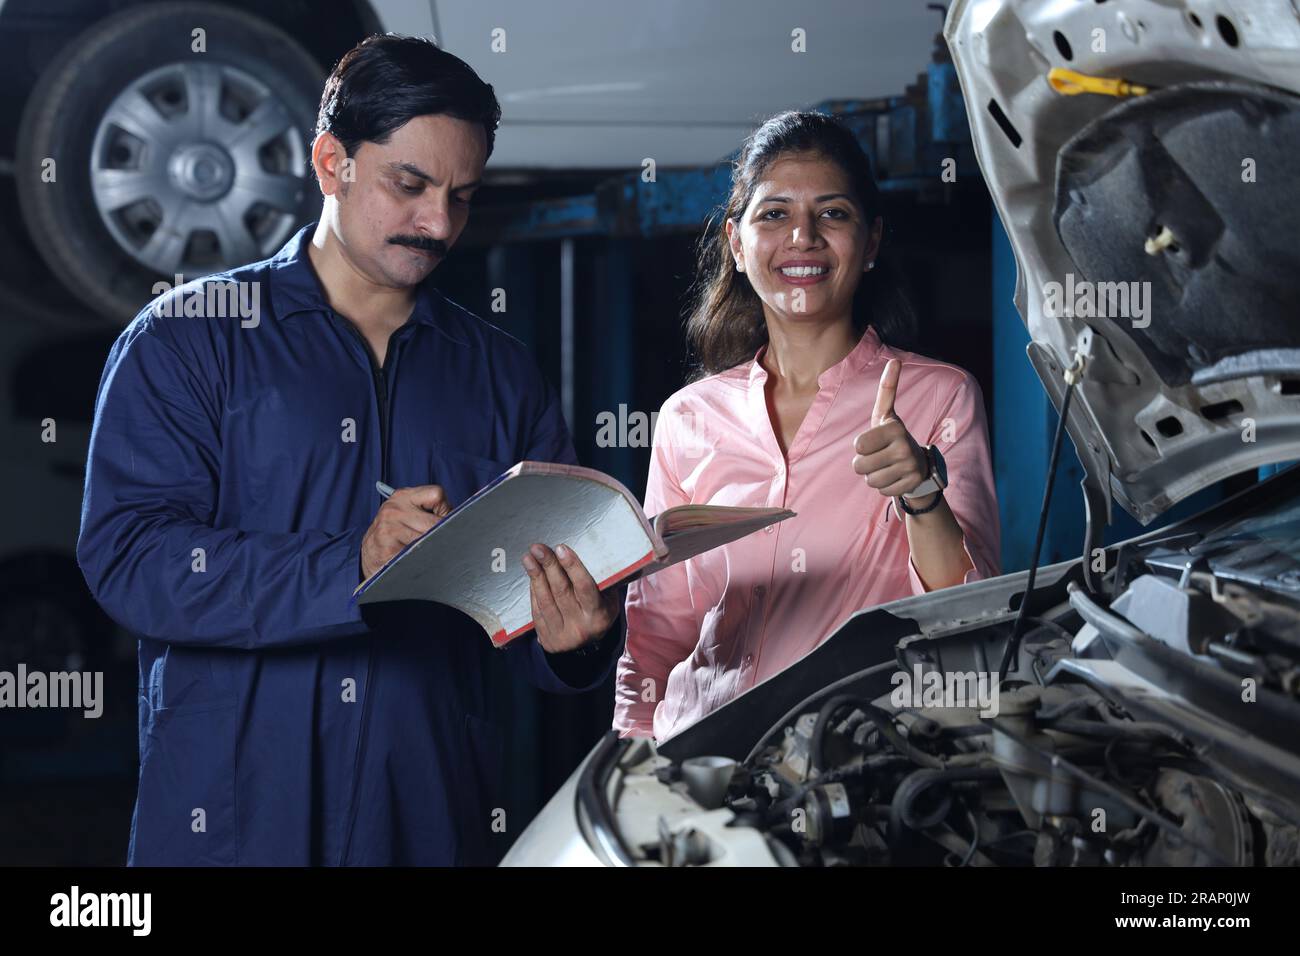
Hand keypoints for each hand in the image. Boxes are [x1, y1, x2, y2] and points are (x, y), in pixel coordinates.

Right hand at [361, 484, 452, 579]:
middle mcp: (394, 509)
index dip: (444, 510)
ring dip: (436, 549)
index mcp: (403, 496)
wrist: (370, 554)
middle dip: (444, 534)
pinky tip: (419, 560)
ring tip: (431, 552)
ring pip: (429, 540)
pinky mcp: (388, 549)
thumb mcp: (410, 513)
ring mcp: (389, 529)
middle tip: (445, 543)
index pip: (437, 494)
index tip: (442, 521)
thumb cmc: (397, 532)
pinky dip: (424, 560)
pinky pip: (418, 555)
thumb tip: (465, 517)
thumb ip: (433, 510)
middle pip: (436, 522)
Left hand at [521, 543, 621, 652]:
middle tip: (538, 548)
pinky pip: (537, 611)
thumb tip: (587, 547)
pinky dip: (534, 591)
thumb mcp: (608, 598)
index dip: (572, 567)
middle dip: (549, 566)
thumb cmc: (600, 610)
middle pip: (561, 591)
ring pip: (545, 601)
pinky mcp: (547, 640)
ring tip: (529, 558)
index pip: (584, 587)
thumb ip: (599, 579)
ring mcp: (562, 636)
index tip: (560, 548)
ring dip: (535, 576)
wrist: (589, 645)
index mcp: (599, 615)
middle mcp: (580, 628)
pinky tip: (532, 576)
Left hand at [852, 358, 930, 499]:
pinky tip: (895, 476)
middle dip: (864, 464)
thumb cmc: (892, 436)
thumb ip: (887, 389)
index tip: (874, 441)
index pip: (857, 446)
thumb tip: (896, 360)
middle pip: (859, 466)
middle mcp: (904, 447)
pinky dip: (885, 486)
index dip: (861, 447)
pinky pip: (882, 491)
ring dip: (873, 475)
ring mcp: (910, 467)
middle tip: (879, 456)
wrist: (919, 463)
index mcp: (894, 428)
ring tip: (887, 466)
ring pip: (870, 480)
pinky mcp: (911, 484)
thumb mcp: (886, 414)